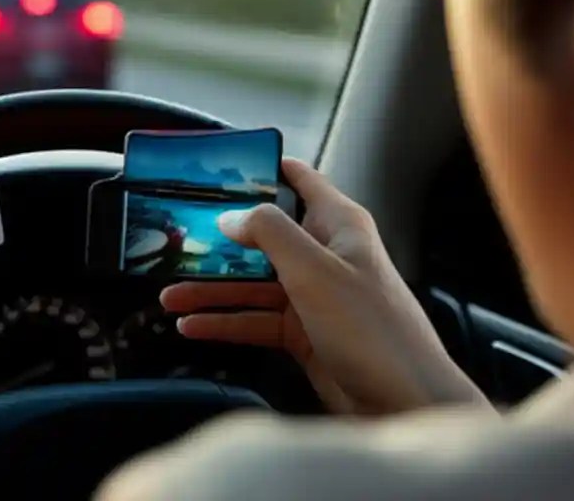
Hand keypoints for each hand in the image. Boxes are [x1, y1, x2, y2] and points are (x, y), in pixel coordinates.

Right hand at [160, 158, 487, 414]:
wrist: (404, 403)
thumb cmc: (375, 332)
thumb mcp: (316, 271)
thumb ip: (270, 234)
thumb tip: (231, 216)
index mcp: (339, 226)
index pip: (297, 180)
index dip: (259, 170)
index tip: (216, 172)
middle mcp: (325, 256)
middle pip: (262, 237)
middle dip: (218, 241)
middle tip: (178, 242)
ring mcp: (313, 296)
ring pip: (251, 285)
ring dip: (211, 290)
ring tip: (169, 295)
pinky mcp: (304, 334)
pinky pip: (255, 321)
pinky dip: (224, 322)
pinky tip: (193, 326)